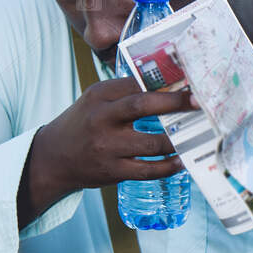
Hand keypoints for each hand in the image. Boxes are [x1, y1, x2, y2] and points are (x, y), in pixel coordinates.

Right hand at [21, 76, 191, 219]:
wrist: (53, 158)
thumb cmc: (84, 124)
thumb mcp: (96, 101)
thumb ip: (125, 94)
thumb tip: (169, 88)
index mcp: (99, 95)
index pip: (136, 83)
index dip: (164, 82)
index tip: (188, 82)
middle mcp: (101, 118)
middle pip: (142, 105)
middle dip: (175, 103)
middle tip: (198, 103)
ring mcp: (106, 146)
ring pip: (151, 143)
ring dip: (177, 141)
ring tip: (196, 136)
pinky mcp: (112, 170)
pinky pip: (148, 170)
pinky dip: (168, 166)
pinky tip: (180, 161)